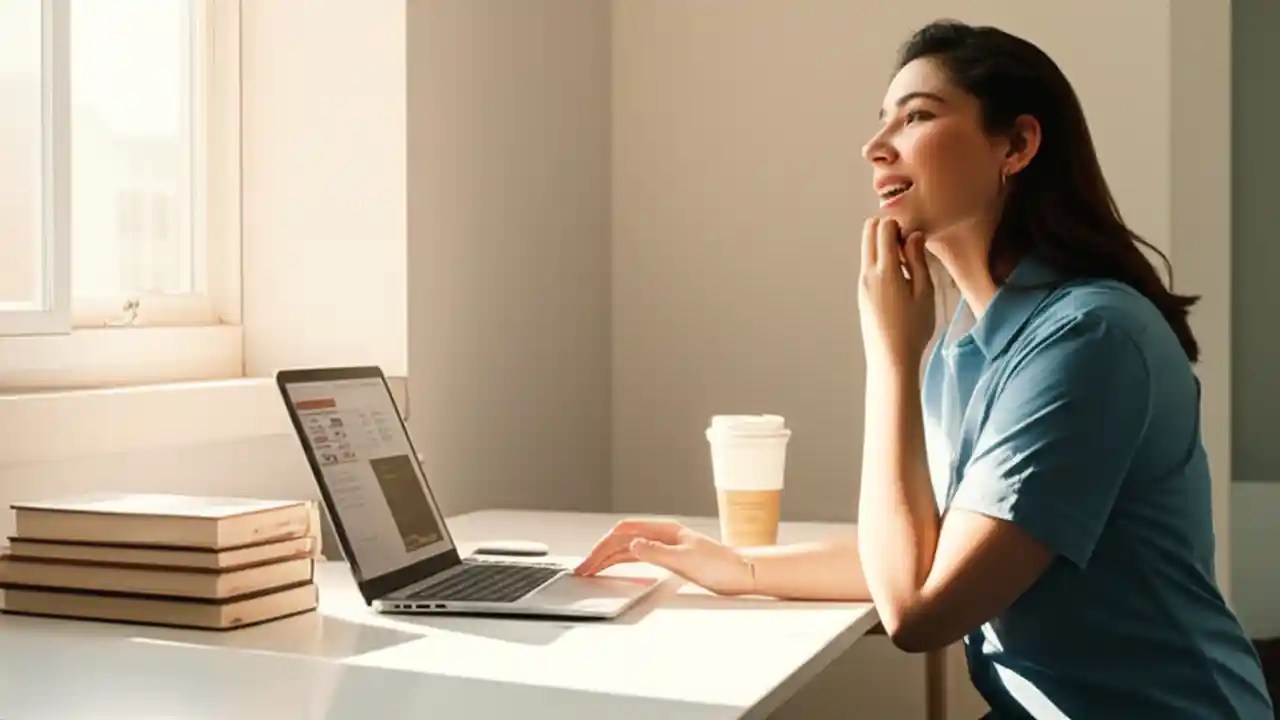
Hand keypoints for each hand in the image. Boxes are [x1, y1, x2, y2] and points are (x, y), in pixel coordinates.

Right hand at [573, 520, 753, 595]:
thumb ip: (657, 552)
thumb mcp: (686, 560)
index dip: (604, 546)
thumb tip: (632, 545)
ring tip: (590, 570)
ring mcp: (664, 546)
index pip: (624, 532)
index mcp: (665, 530)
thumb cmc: (721, 565)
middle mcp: (662, 535)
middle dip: (600, 553)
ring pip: (627, 548)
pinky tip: (612, 568)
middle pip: (622, 539)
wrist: (742, 573)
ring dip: (607, 558)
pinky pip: (636, 557)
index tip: (591, 561)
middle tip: (582, 569)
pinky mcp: (668, 558)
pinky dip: (620, 562)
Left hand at [858, 218, 934, 372]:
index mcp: (884, 270)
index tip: (915, 240)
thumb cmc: (913, 329)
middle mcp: (867, 273)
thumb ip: (917, 260)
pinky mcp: (862, 293)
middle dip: (887, 229)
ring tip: (907, 268)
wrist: (890, 359)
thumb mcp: (924, 292)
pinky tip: (899, 282)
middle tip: (908, 248)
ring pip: (867, 248)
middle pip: (868, 231)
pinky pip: (868, 265)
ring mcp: (861, 283)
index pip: (883, 227)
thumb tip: (913, 235)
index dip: (900, 225)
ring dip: (884, 246)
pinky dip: (881, 262)